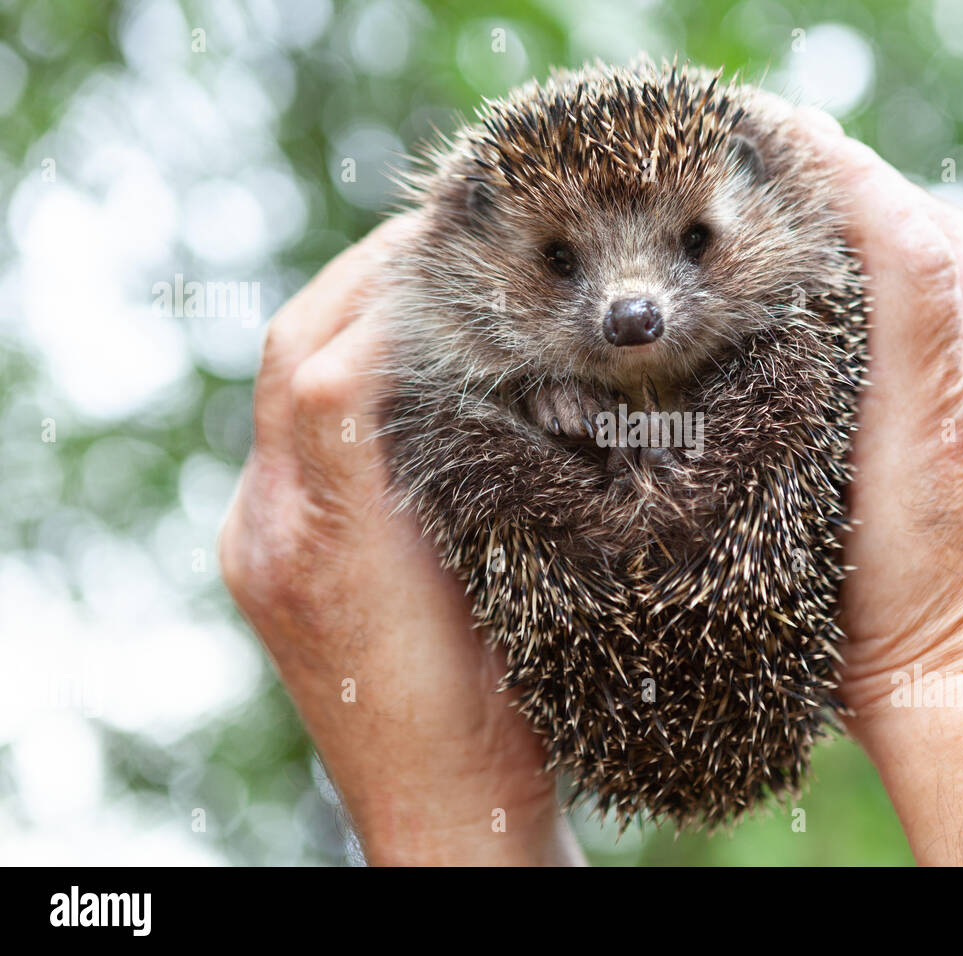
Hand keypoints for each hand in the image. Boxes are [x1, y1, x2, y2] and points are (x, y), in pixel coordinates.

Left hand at [219, 217, 582, 865]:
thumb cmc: (494, 724)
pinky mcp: (275, 551)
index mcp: (322, 545)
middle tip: (450, 228)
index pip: (324, 374)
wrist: (444, 810)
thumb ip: (481, 477)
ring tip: (433, 270)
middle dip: (366, 276)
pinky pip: (296, 425)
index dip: (393, 295)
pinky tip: (408, 351)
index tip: (466, 242)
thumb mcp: (511, 587)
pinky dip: (348, 365)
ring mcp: (263, 539)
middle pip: (292, 352)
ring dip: (353, 308)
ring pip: (287, 378)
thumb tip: (498, 369)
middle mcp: (270, 531)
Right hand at [794, 109, 962, 864]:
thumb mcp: (804, 512)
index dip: (838, 174)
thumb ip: (804, 400)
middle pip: (949, 236)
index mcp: (957, 412)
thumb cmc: (874, 634)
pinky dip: (962, 273)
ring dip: (913, 231)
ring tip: (840, 220)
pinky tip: (913, 276)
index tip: (774, 132)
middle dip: (867, 196)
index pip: (907, 244)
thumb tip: (771, 307)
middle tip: (792, 176)